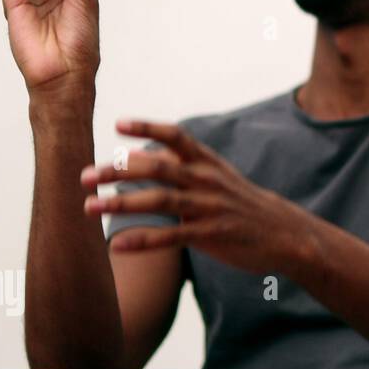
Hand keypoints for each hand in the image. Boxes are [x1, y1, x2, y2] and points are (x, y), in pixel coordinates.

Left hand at [80, 119, 314, 273]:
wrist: (285, 233)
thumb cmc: (243, 204)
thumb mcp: (219, 176)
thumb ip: (184, 166)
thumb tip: (145, 154)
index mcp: (208, 162)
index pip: (176, 137)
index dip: (148, 127)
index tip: (117, 124)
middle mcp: (207, 179)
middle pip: (158, 168)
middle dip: (118, 170)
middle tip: (84, 176)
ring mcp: (210, 207)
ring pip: (161, 200)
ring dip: (121, 204)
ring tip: (89, 208)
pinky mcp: (212, 234)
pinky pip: (172, 237)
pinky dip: (143, 240)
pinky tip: (117, 244)